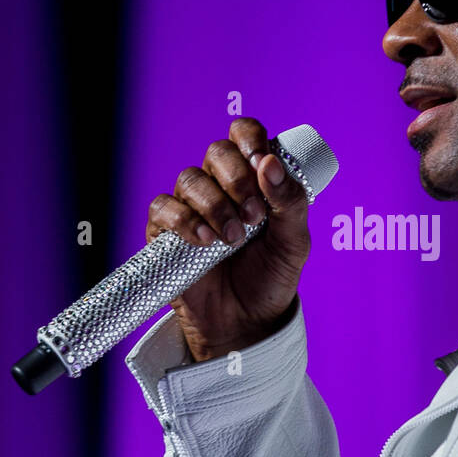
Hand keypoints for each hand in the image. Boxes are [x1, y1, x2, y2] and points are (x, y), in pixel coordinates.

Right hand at [145, 118, 310, 361]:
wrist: (247, 322)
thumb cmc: (272, 277)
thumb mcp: (294, 241)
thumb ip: (290, 202)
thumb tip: (270, 164)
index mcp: (253, 177)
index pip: (244, 133)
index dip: (250, 139)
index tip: (262, 165)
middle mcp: (219, 185)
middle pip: (217, 152)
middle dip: (237, 180)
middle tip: (255, 217)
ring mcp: (191, 207)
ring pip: (190, 179)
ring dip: (215, 206)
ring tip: (234, 239)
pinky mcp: (165, 232)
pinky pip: (163, 209)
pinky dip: (185, 221)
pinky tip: (205, 242)